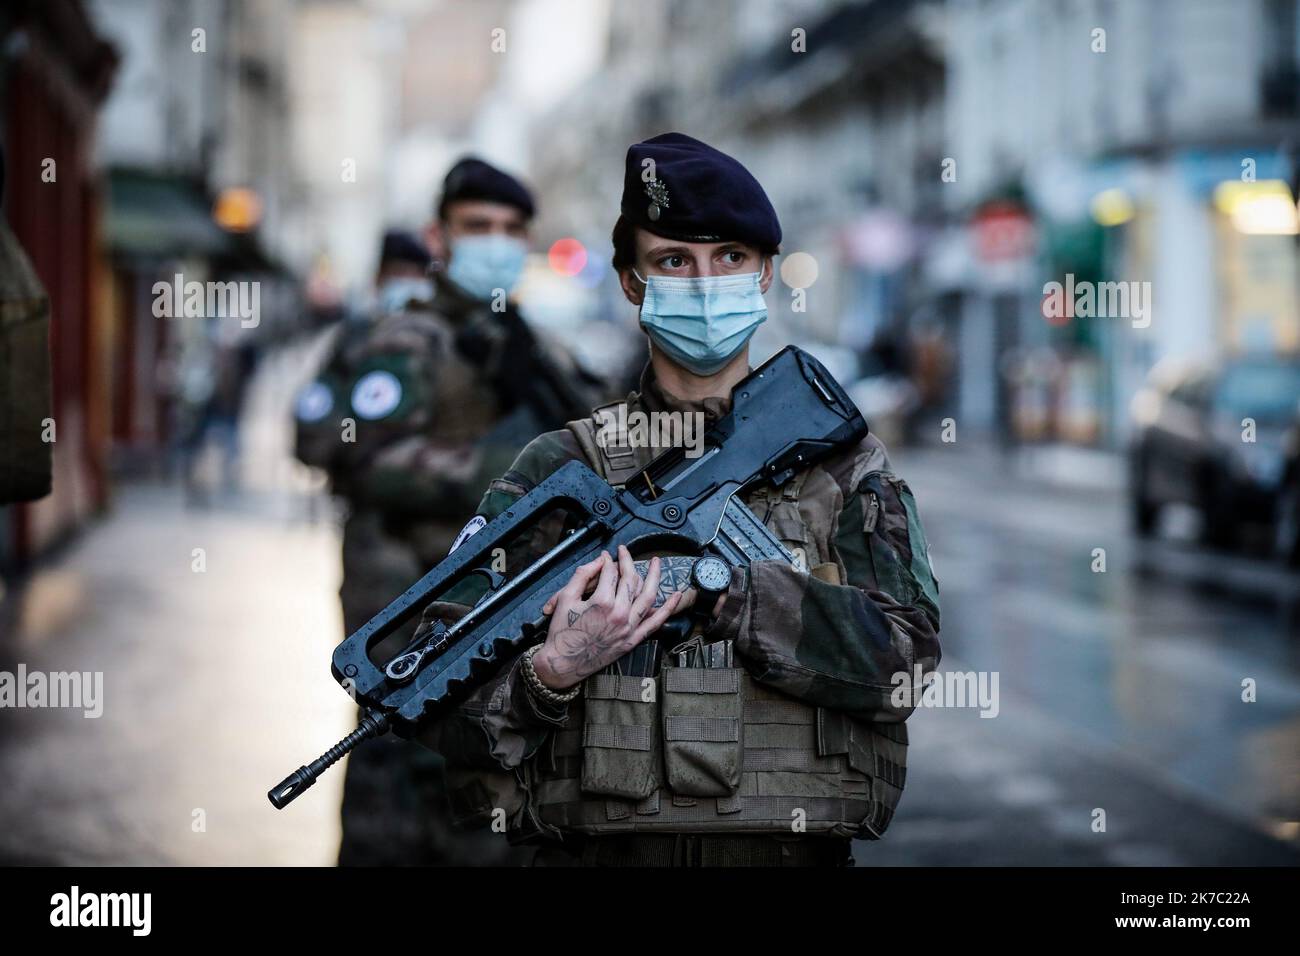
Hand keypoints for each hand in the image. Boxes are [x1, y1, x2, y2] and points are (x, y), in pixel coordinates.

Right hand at [534, 546, 682, 689]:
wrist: (563, 664)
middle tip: (624, 552)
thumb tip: (599, 561)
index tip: (604, 557)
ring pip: (647, 596)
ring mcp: (629, 628)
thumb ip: (582, 575)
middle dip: (627, 562)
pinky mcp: (632, 640)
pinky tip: (676, 596)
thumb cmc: (562, 633)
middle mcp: (619, 614)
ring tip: (657, 562)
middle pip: (630, 579)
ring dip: (654, 576)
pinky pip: (655, 622)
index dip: (606, 561)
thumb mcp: (565, 598)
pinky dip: (668, 608)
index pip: (610, 572)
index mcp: (602, 602)